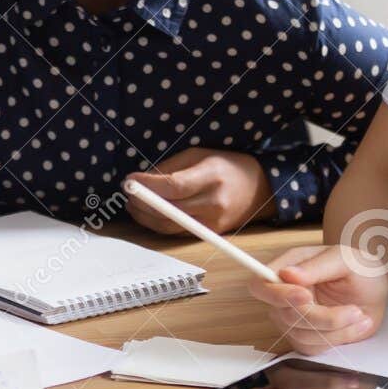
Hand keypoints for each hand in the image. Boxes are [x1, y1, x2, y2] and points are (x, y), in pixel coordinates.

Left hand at [125, 148, 276, 234]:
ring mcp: (212, 222)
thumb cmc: (228, 166)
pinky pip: (176, 232)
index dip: (147, 185)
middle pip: (168, 210)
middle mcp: (213, 203)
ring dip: (144, 216)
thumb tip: (143, 180)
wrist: (261, 189)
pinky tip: (147, 213)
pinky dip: (158, 223)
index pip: (174, 187)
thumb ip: (171, 168)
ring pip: (169, 225)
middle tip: (127, 192)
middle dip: (140, 201)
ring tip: (132, 203)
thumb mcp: (200, 155)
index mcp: (212, 177)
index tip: (130, 179)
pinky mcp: (209, 233)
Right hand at [246, 244, 387, 354]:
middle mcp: (285, 295)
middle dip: (322, 317)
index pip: (260, 286)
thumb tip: (287, 273)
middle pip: (285, 316)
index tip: (306, 296)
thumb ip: (316, 266)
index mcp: (288, 269)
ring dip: (336, 329)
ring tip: (360, 315)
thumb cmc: (360, 268)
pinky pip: (313, 348)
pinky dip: (338, 339)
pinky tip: (356, 325)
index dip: (277, 295)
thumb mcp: (345, 260)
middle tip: (354, 310)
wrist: (376, 289)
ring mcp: (293, 319)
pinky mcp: (307, 337)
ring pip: (300, 335)